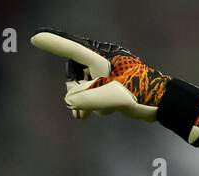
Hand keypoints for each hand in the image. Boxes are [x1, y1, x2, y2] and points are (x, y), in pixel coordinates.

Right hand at [30, 30, 173, 120]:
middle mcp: (103, 61)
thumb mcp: (112, 98)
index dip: (53, 44)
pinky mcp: (111, 84)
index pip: (73, 49)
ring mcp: (107, 73)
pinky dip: (89, 102)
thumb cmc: (141, 95)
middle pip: (75, 71)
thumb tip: (69, 101)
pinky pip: (92, 91)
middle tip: (80, 106)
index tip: (35, 38)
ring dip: (83, 100)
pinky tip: (89, 115)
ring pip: (83, 84)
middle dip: (74, 89)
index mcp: (102, 58)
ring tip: (89, 113)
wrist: (162, 103)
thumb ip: (86, 100)